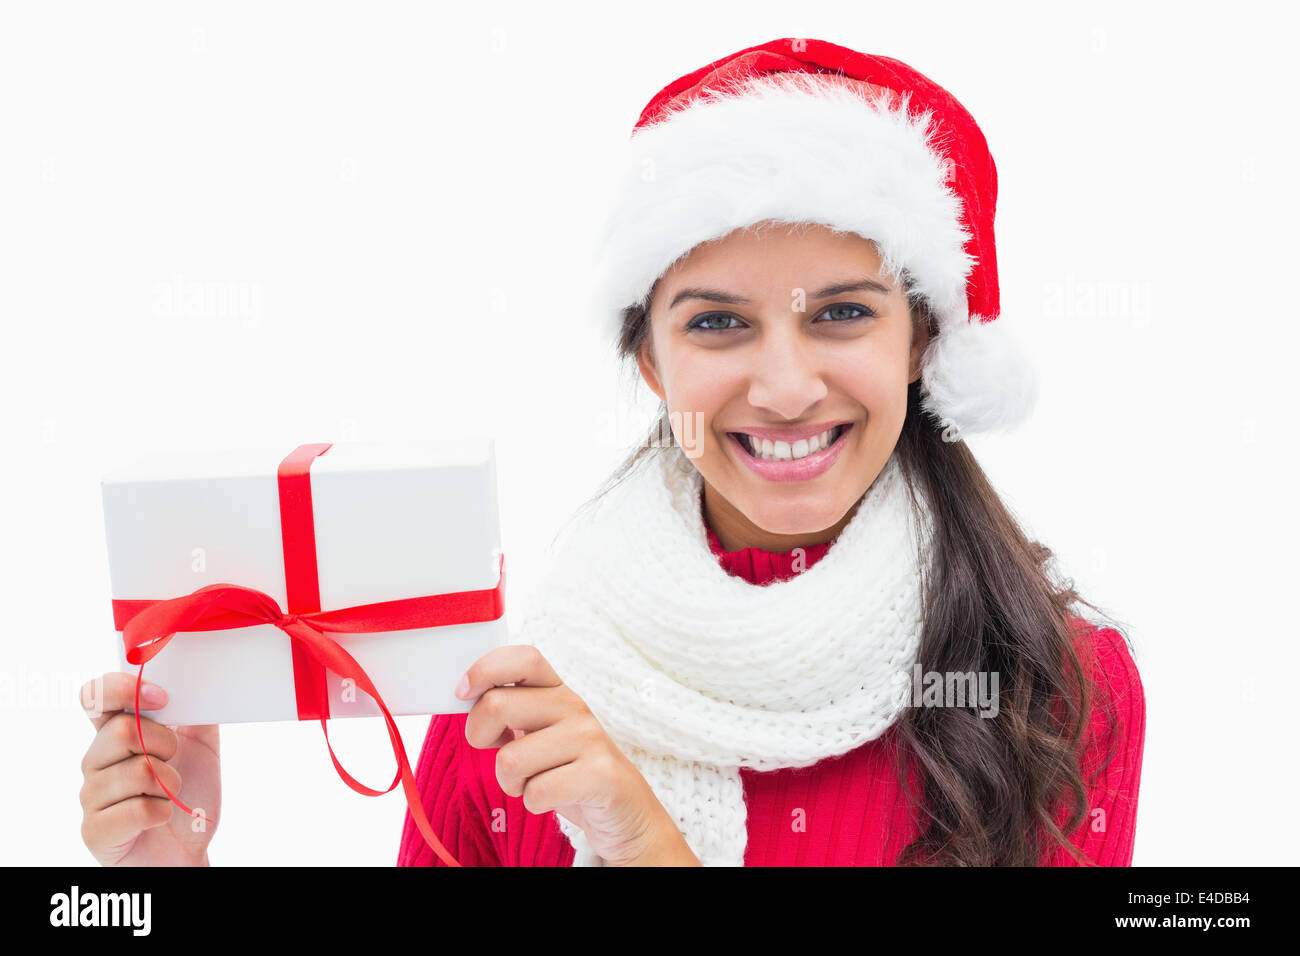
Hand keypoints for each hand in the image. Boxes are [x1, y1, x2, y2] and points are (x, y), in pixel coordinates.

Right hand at [78, 673, 220, 865]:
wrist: (187, 848)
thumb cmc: (190, 794)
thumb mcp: (203, 745)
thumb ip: (198, 711)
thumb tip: (202, 679)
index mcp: (115, 733)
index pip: (95, 696)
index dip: (122, 689)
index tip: (161, 697)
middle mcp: (96, 761)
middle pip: (122, 730)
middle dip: (166, 745)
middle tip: (174, 762)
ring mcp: (91, 796)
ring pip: (137, 771)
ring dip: (170, 784)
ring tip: (170, 794)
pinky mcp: (94, 830)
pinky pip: (137, 809)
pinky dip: (163, 812)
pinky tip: (161, 816)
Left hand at [458, 645, 698, 865]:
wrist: (627, 815)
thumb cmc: (570, 772)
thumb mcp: (539, 733)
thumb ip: (509, 711)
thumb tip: (465, 695)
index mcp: (557, 691)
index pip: (523, 658)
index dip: (484, 669)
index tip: (463, 693)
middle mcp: (574, 706)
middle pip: (497, 704)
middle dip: (480, 736)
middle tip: (498, 753)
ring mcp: (589, 739)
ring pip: (510, 758)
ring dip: (510, 782)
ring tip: (533, 783)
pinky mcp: (600, 774)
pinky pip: (536, 791)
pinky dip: (533, 803)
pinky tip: (552, 799)